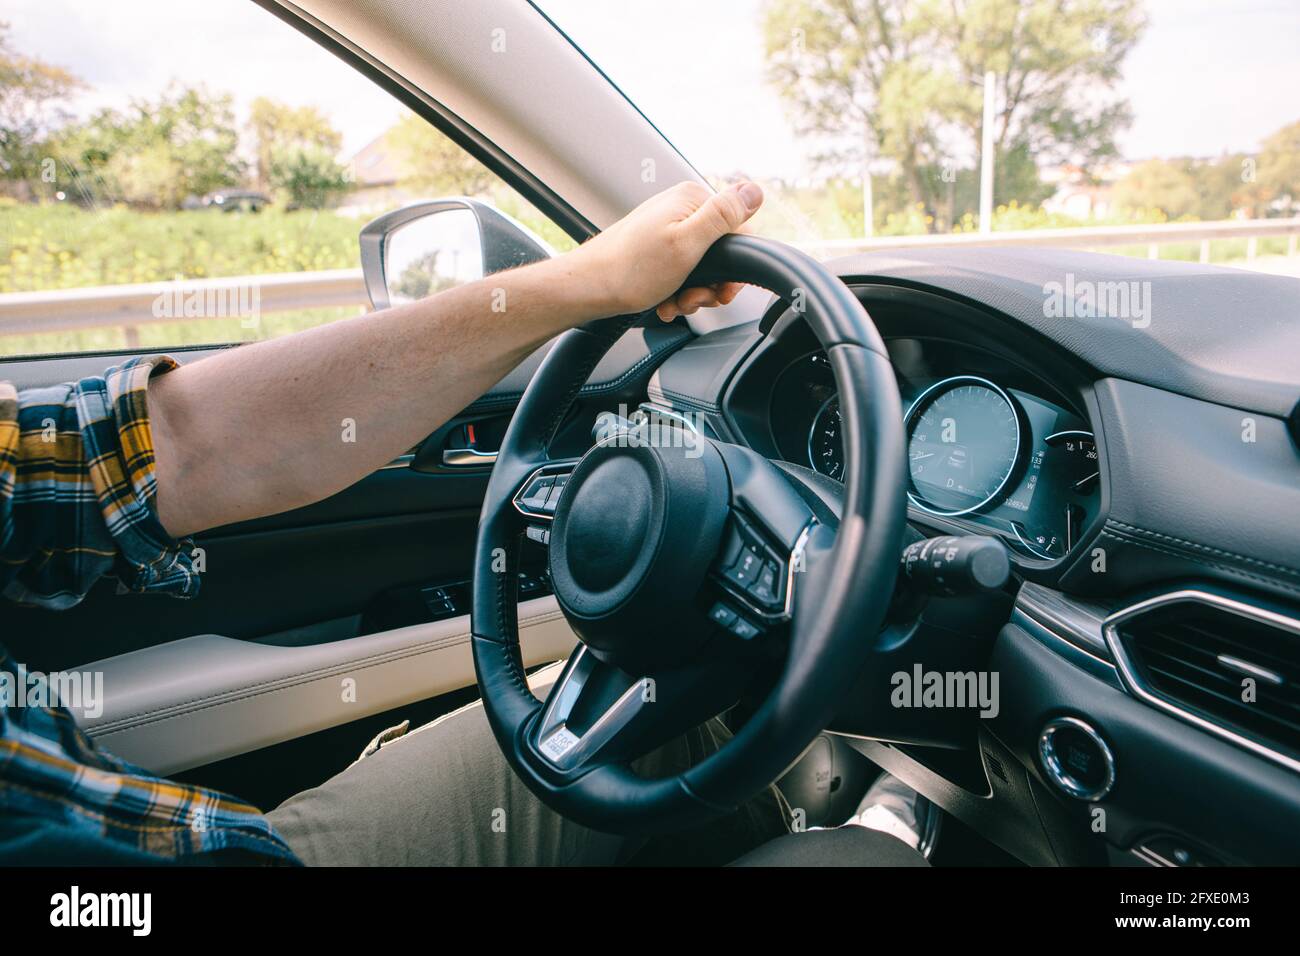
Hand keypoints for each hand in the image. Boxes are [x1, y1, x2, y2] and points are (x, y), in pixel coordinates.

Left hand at [571, 180, 763, 320]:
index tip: (721, 289)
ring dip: (693, 292)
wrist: (590, 288)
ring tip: (675, 302)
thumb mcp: (687, 243)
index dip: (734, 267)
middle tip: (693, 298)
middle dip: (710, 284)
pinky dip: (677, 291)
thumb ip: (724, 215)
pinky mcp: (656, 247)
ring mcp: (667, 227)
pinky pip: (682, 271)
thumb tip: (756, 189)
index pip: (738, 230)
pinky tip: (665, 301)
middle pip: (720, 252)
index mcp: (691, 200)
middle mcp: (680, 209)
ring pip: (702, 266)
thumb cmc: (631, 269)